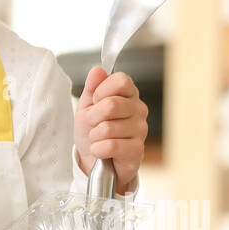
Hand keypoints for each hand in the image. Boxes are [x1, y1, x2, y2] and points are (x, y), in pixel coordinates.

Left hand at [73, 66, 146, 196]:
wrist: (92, 159)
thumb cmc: (92, 130)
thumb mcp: (87, 105)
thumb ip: (92, 86)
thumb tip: (98, 70)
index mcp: (128, 94)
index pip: (121, 80)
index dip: (102, 90)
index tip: (96, 100)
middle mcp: (138, 110)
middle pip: (112, 104)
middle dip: (93, 116)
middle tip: (93, 124)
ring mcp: (140, 130)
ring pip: (108, 127)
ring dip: (94, 135)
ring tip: (98, 138)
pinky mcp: (137, 150)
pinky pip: (111, 145)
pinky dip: (98, 149)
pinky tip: (100, 151)